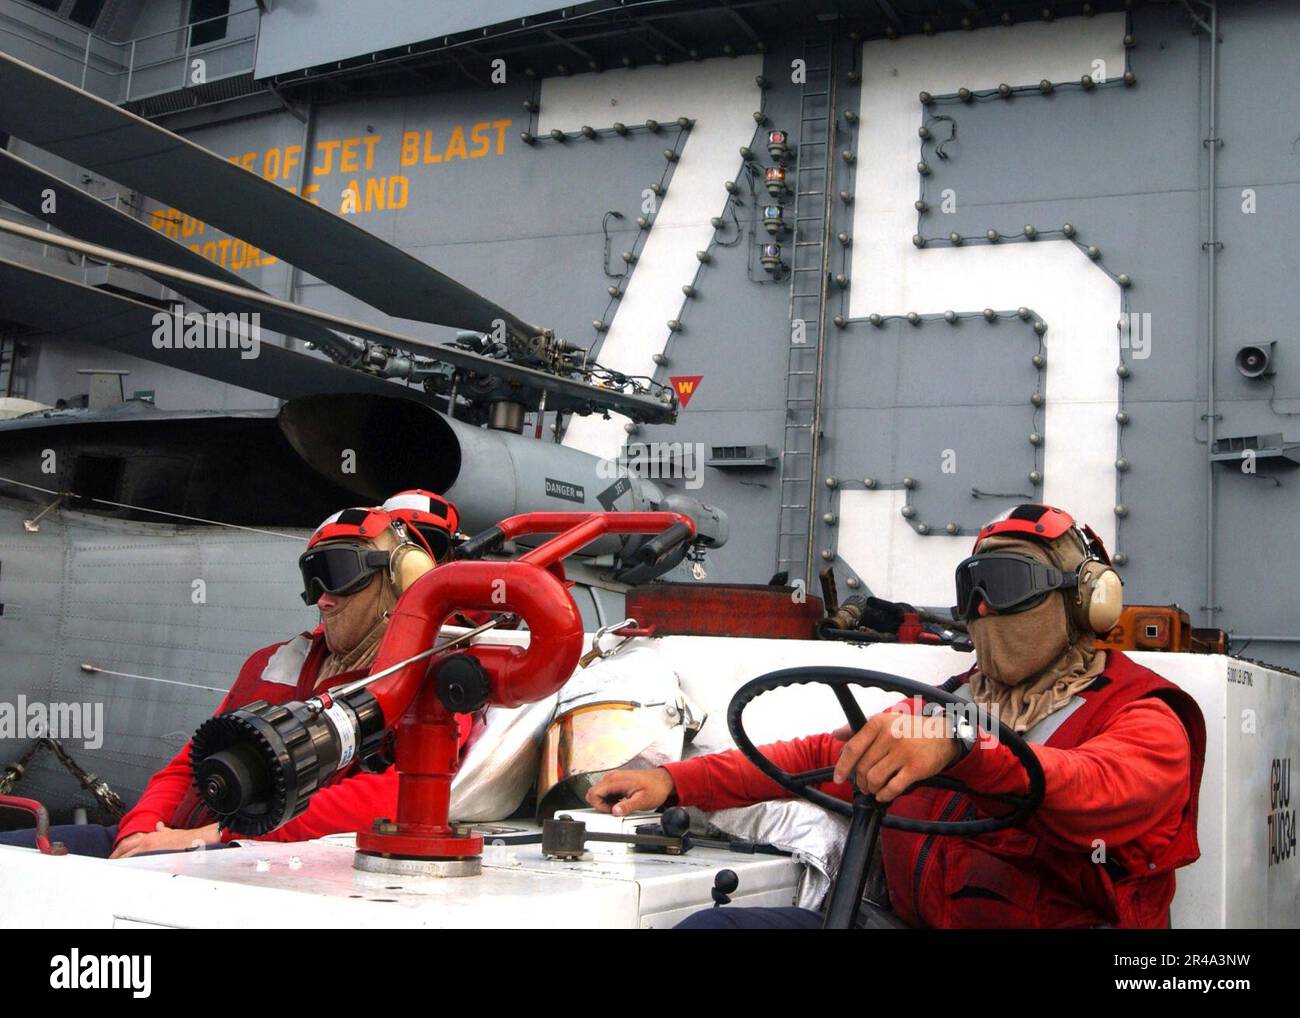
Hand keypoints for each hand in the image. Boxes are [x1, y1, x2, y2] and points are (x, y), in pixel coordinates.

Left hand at [110, 821, 221, 858]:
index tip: (113, 856)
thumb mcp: (174, 833)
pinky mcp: (153, 856)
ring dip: (119, 861)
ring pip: (128, 855)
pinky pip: (136, 862)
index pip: (129, 842)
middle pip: (124, 848)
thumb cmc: (188, 840)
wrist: (198, 842)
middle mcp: (147, 841)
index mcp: (151, 836)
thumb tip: (159, 826)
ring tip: (112, 868)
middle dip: (115, 856)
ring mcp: (149, 849)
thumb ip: (164, 831)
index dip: (119, 850)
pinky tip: (124, 871)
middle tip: (108, 863)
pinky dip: (128, 866)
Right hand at [585, 768, 674, 815]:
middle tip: (614, 810)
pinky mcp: (617, 781)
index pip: (593, 794)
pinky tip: (620, 802)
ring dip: (605, 803)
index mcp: (616, 780)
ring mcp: (614, 778)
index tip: (611, 811)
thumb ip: (627, 806)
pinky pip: (605, 791)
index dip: (599, 806)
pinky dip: (609, 799)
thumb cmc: (655, 788)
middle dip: (600, 805)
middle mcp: (612, 777)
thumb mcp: (642, 801)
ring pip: (598, 792)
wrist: (663, 780)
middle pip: (593, 793)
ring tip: (619, 806)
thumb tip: (615, 812)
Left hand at [831, 710, 959, 802]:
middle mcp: (889, 736)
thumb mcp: (884, 721)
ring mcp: (903, 752)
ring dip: (871, 789)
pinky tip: (884, 795)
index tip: (838, 778)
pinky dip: (885, 795)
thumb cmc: (910, 729)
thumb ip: (858, 729)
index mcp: (878, 724)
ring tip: (873, 789)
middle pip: (863, 767)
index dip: (842, 766)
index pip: (852, 748)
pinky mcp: (915, 768)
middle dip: (860, 781)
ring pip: (875, 779)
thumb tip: (836, 734)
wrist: (943, 734)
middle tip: (863, 785)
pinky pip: (892, 788)